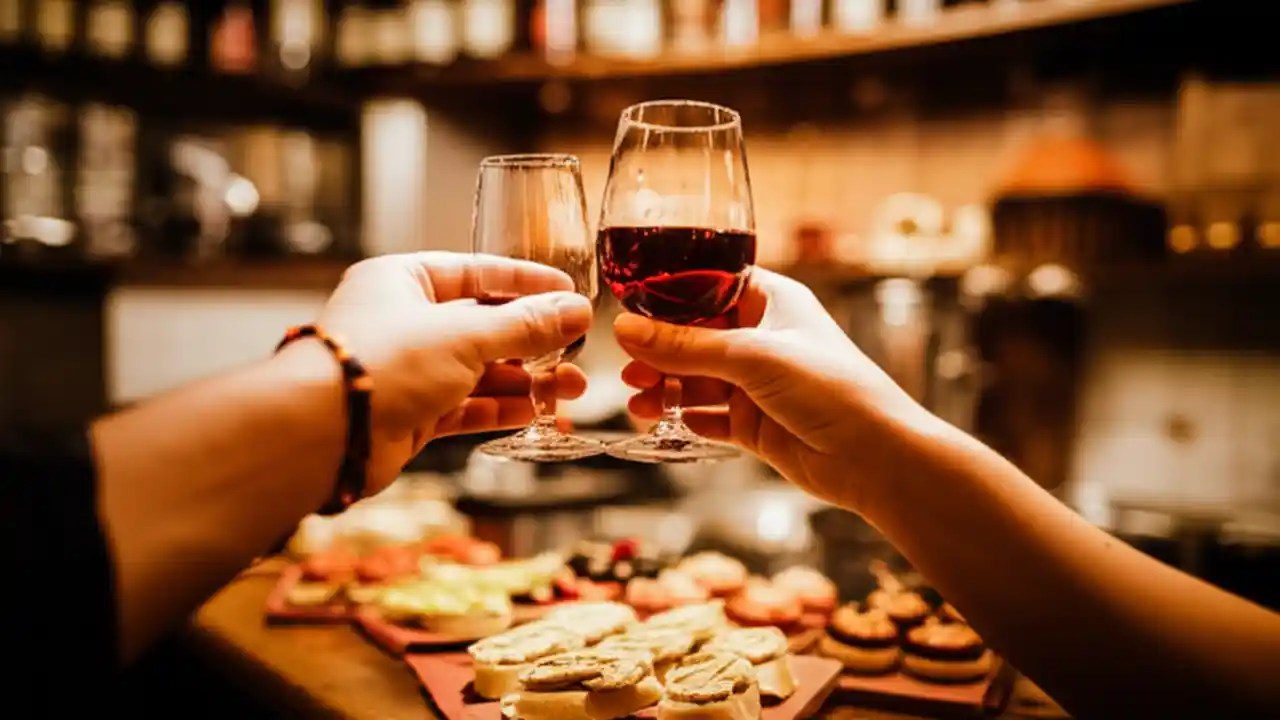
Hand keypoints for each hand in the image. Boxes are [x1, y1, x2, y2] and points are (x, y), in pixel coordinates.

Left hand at [294, 252, 592, 491]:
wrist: (324, 436)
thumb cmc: (381, 364)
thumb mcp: (465, 336)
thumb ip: (525, 326)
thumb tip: (576, 312)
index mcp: (403, 282)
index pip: (477, 273)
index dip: (526, 282)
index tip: (568, 292)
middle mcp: (404, 322)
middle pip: (483, 325)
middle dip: (535, 342)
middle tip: (579, 352)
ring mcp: (408, 371)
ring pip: (480, 370)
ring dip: (527, 380)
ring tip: (574, 389)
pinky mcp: (411, 415)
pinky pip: (467, 407)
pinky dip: (503, 410)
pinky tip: (540, 412)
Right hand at [616, 269, 929, 510]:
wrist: (875, 457)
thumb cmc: (832, 388)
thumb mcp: (752, 357)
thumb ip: (685, 347)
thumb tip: (626, 330)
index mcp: (771, 302)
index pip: (709, 287)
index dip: (669, 298)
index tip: (630, 310)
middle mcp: (763, 338)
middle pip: (695, 337)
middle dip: (659, 352)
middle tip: (628, 368)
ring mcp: (758, 384)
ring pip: (696, 380)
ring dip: (665, 388)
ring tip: (638, 400)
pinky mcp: (756, 424)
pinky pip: (708, 416)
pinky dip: (683, 417)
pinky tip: (660, 420)